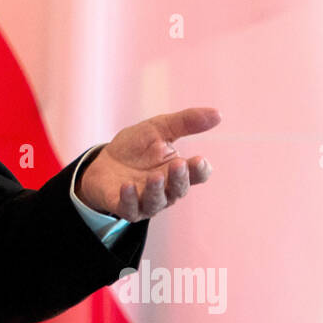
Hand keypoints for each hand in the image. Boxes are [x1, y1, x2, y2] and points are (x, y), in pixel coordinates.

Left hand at [78, 106, 220, 220]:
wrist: (104, 160)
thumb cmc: (136, 146)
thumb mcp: (159, 128)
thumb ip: (186, 122)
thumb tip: (218, 114)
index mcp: (178, 170)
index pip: (197, 174)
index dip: (200, 170)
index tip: (199, 160)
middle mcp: (166, 189)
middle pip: (179, 189)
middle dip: (179, 178)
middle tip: (178, 164)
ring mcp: (146, 200)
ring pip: (157, 201)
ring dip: (156, 190)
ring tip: (155, 176)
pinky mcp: (124, 206)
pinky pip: (130, 208)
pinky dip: (129, 199)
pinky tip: (127, 186)